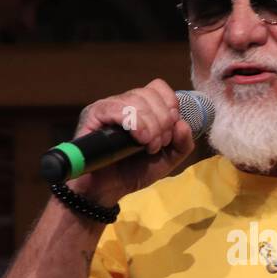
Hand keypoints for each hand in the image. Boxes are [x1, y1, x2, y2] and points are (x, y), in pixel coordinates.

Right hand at [66, 78, 196, 207]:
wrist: (108, 190)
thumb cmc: (134, 172)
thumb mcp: (167, 160)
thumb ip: (182, 144)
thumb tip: (183, 124)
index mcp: (141, 107)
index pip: (158, 87)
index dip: (170, 105)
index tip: (172, 128)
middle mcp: (124, 102)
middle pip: (150, 94)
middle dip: (163, 120)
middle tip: (159, 145)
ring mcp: (108, 107)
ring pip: (135, 100)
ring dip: (151, 125)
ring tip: (150, 147)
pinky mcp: (94, 115)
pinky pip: (117, 108)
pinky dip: (135, 123)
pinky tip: (139, 139)